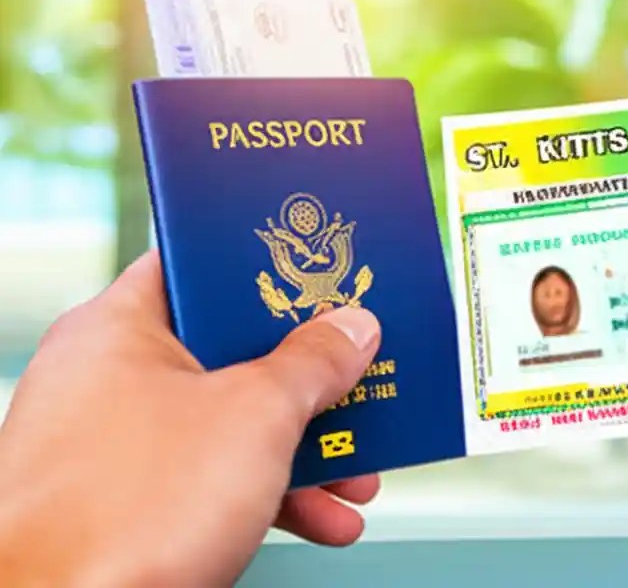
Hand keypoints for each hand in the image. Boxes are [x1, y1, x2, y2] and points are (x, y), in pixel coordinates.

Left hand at [0, 250, 382, 585]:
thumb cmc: (127, 513)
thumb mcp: (255, 417)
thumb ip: (314, 362)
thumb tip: (351, 328)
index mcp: (122, 327)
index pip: (205, 266)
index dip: (274, 271)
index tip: (329, 284)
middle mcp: (109, 377)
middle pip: (232, 352)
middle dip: (310, 382)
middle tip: (360, 383)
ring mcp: (113, 444)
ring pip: (229, 423)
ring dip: (304, 450)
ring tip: (357, 476)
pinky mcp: (125, 504)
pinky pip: (211, 478)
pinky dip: (269, 493)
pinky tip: (322, 518)